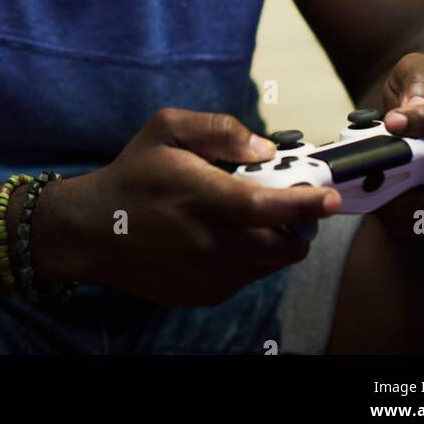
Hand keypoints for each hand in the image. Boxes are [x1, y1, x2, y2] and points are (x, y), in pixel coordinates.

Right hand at [48, 108, 341, 305]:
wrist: (93, 231)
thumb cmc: (134, 174)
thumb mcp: (167, 129)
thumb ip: (219, 130)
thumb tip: (265, 148)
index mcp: (203, 197)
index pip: (267, 206)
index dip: (305, 203)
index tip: (331, 197)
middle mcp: (210, 242)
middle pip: (283, 245)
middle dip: (302, 225)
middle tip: (297, 203)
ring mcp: (209, 274)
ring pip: (270, 264)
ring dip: (279, 242)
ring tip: (260, 216)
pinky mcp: (205, 294)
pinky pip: (248, 278)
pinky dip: (253, 258)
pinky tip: (230, 236)